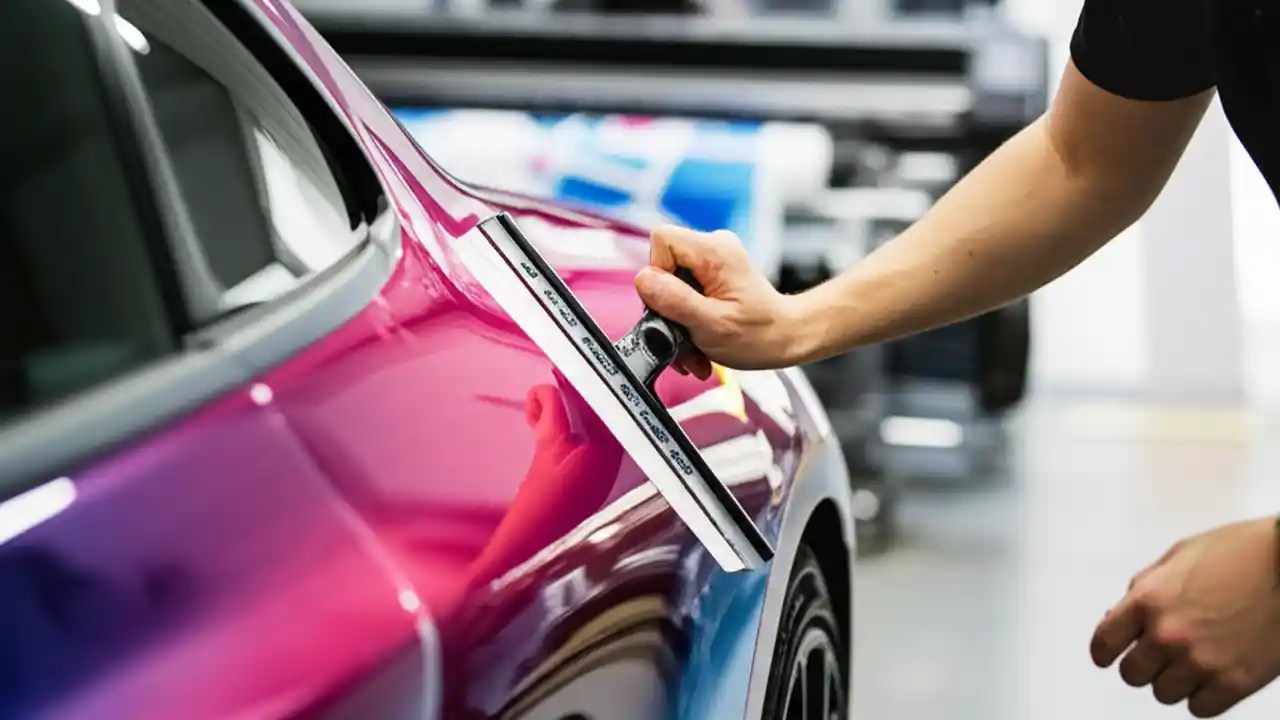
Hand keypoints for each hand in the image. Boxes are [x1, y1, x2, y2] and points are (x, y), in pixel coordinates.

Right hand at [634, 225, 799, 377]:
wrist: (786, 339)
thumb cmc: (760, 334)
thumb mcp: (711, 324)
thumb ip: (674, 300)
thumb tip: (643, 281)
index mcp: (714, 251)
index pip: (661, 240)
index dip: (657, 273)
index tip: (671, 305)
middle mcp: (713, 248)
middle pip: (662, 265)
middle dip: (666, 308)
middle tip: (680, 336)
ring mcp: (712, 262)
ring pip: (670, 284)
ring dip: (675, 321)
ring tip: (692, 348)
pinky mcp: (711, 276)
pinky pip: (683, 293)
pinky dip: (685, 320)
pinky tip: (696, 343)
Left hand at [1091, 517, 1279, 716]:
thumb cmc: (1241, 553)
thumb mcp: (1178, 557)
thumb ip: (1143, 588)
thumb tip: (1117, 615)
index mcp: (1148, 600)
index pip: (1103, 644)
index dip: (1105, 652)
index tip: (1110, 655)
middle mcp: (1168, 635)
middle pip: (1132, 675)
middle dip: (1142, 665)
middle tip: (1160, 654)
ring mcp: (1201, 662)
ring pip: (1163, 694)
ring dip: (1173, 680)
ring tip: (1194, 659)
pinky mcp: (1234, 683)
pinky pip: (1199, 709)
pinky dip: (1202, 696)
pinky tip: (1213, 675)